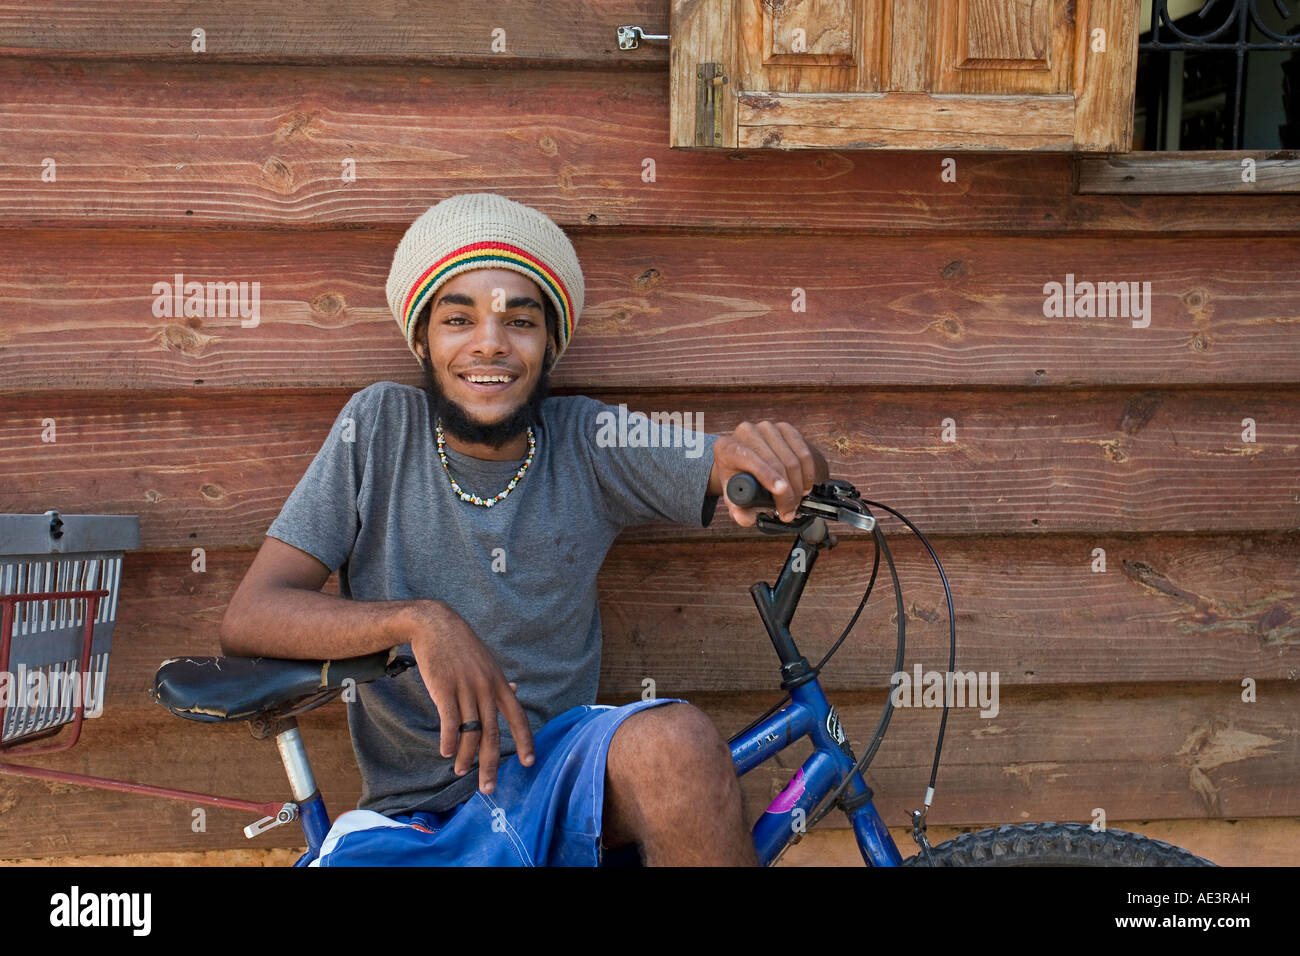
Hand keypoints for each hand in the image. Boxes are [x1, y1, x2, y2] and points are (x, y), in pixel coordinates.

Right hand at [401, 601, 534, 794]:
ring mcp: (466, 689)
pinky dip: (448, 741)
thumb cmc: (461, 646)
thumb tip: (515, 690)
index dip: (525, 741)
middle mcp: (486, 689)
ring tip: (460, 771)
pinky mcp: (444, 689)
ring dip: (465, 757)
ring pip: (470, 732)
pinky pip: (450, 722)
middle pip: (493, 734)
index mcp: (499, 684)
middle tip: (488, 788)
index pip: (518, 717)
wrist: (436, 625)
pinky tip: (446, 753)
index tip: (529, 763)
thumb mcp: (487, 662)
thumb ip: (499, 681)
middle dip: (491, 764)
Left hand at [710, 421, 827, 525]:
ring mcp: (766, 428)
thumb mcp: (733, 496)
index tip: (781, 492)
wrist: (748, 462)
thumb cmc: (739, 479)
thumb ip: (737, 510)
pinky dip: (808, 472)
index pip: (748, 457)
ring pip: (791, 458)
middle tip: (789, 511)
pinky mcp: (784, 428)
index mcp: (727, 447)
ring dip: (798, 484)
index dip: (767, 475)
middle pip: (774, 461)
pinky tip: (805, 485)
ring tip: (796, 501)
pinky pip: (803, 450)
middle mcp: (745, 432)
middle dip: (786, 490)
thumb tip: (744, 518)